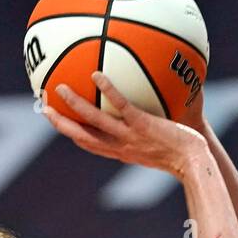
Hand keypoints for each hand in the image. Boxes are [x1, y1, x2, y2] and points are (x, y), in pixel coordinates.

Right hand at [42, 71, 207, 179]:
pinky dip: (107, 91)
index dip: (72, 132)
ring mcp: (129, 135)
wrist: (194, 163)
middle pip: (81, 136)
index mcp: (120, 151)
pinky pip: (120, 106)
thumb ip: (148, 133)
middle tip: (43, 107)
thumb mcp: (159, 146)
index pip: (89, 143)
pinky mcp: (141, 124)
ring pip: (93, 121)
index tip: (59, 121)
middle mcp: (119, 146)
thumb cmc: (182, 155)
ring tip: (59, 88)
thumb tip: (148, 116)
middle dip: (60, 123)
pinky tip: (97, 74)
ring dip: (73, 105)